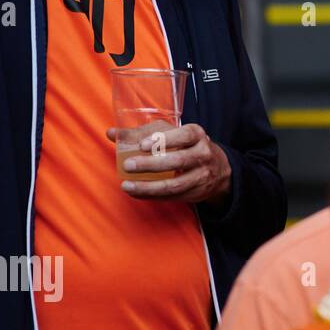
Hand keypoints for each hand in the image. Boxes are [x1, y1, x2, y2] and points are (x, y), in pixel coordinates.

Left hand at [108, 123, 230, 204]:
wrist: (217, 168)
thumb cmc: (185, 146)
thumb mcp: (170, 134)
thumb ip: (141, 133)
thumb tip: (111, 133)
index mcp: (197, 135)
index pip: (184, 135)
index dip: (164, 140)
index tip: (142, 145)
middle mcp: (203, 154)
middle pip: (178, 161)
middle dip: (151, 165)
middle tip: (128, 165)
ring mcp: (202, 175)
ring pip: (175, 184)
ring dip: (148, 187)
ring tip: (127, 186)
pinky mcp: (196, 192)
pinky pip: (172, 197)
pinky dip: (152, 196)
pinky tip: (136, 193)